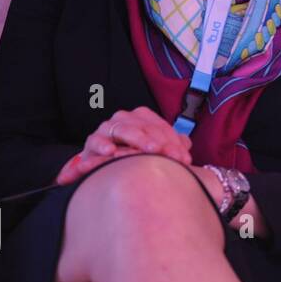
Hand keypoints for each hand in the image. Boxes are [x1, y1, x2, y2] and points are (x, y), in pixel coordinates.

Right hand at [57, 106, 193, 183]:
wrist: (106, 164)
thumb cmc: (134, 154)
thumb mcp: (155, 148)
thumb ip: (173, 145)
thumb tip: (186, 144)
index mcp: (142, 117)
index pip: (162, 127)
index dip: (175, 143)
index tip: (185, 159)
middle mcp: (125, 118)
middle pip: (146, 128)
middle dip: (161, 143)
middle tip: (172, 157)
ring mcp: (108, 128)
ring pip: (125, 130)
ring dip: (138, 140)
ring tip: (151, 150)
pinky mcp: (93, 141)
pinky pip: (97, 141)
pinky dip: (102, 145)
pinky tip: (111, 151)